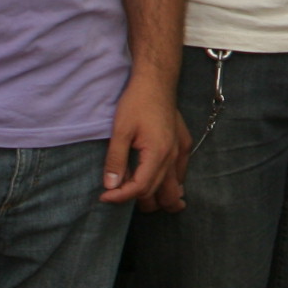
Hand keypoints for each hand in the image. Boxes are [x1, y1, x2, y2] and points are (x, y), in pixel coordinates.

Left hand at [102, 72, 187, 206]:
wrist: (157, 81)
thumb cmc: (136, 102)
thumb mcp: (119, 131)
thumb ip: (115, 160)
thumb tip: (110, 186)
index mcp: (157, 154)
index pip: (139, 187)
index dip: (120, 197)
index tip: (104, 196)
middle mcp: (172, 156)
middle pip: (158, 191)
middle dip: (138, 201)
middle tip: (119, 198)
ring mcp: (180, 149)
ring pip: (175, 185)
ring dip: (163, 198)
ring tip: (151, 206)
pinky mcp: (183, 142)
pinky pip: (182, 171)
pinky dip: (174, 183)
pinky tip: (168, 184)